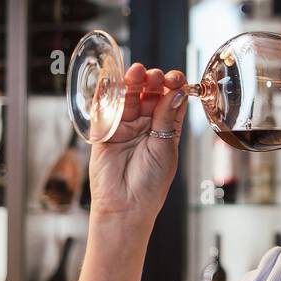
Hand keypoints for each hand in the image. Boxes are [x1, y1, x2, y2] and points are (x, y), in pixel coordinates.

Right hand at [88, 64, 187, 227]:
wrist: (126, 207)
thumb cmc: (150, 185)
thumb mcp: (165, 147)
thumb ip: (166, 119)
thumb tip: (176, 92)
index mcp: (165, 128)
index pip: (171, 99)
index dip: (173, 86)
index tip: (176, 79)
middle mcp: (146, 125)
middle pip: (149, 93)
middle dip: (152, 80)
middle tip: (155, 75)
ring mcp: (124, 126)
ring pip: (129, 97)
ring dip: (132, 83)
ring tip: (136, 73)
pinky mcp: (104, 131)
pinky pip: (104, 109)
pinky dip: (106, 94)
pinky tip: (112, 82)